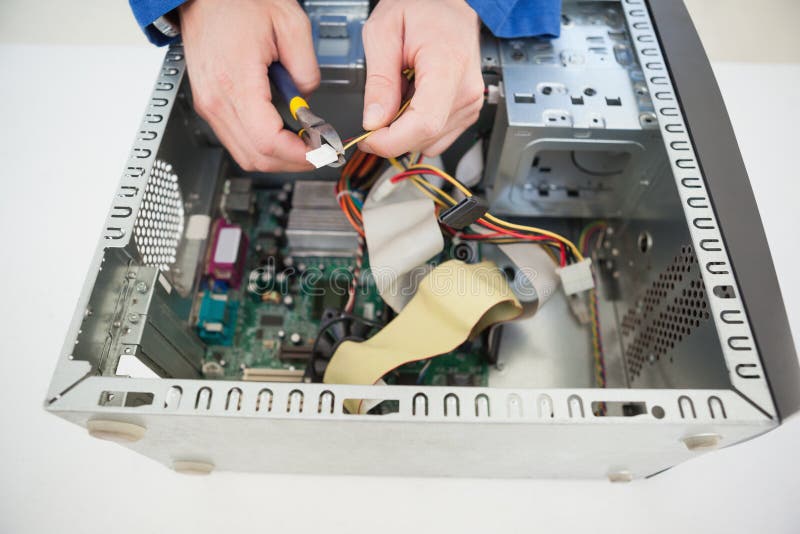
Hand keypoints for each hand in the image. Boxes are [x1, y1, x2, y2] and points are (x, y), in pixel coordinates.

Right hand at [179, 0, 318, 171]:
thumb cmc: (237, 2)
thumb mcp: (290, 25)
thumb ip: (307, 69)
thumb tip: (308, 102)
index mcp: (235, 81)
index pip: (267, 140)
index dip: (299, 155)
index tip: (320, 152)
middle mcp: (217, 99)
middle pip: (256, 157)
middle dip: (293, 162)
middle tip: (319, 153)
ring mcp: (209, 105)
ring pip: (245, 155)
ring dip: (278, 158)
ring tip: (304, 145)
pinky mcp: (209, 105)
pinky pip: (237, 140)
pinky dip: (262, 147)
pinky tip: (283, 135)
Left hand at [358, 0, 483, 157]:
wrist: (447, 2)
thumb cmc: (421, 7)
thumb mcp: (383, 33)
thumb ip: (378, 81)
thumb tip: (374, 121)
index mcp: (448, 66)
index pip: (423, 125)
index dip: (390, 141)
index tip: (368, 138)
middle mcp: (466, 91)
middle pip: (423, 137)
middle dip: (391, 134)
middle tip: (376, 107)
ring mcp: (470, 103)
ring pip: (429, 142)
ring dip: (405, 129)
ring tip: (401, 92)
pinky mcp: (468, 111)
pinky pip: (437, 136)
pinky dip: (418, 126)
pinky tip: (414, 99)